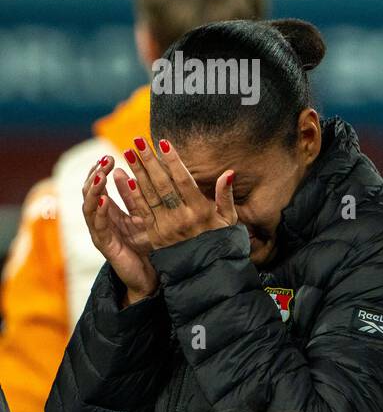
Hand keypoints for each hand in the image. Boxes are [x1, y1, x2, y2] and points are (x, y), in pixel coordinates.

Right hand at [81, 155, 158, 304]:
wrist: (153, 279)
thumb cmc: (154, 248)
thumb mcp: (150, 217)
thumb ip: (145, 197)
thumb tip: (147, 172)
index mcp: (114, 213)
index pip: (101, 186)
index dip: (103, 170)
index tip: (110, 154)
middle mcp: (104, 221)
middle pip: (91, 192)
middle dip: (96, 174)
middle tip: (105, 158)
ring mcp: (102, 233)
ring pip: (89, 206)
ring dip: (94, 188)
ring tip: (100, 174)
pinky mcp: (106, 245)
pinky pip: (99, 225)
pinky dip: (99, 210)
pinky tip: (103, 198)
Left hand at [119, 136, 237, 251]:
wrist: (206, 271)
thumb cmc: (220, 240)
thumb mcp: (229, 220)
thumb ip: (226, 196)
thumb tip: (228, 173)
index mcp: (201, 211)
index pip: (184, 181)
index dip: (173, 161)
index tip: (163, 143)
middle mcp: (182, 217)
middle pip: (163, 184)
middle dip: (150, 161)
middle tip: (138, 140)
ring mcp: (166, 227)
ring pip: (149, 195)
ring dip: (137, 173)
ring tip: (128, 152)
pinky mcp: (154, 235)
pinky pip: (141, 211)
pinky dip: (132, 195)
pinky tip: (124, 178)